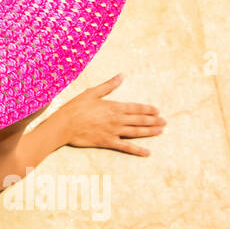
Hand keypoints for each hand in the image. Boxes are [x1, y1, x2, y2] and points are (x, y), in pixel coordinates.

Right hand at [39, 74, 164, 155]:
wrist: (64, 125)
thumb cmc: (76, 107)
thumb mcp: (92, 92)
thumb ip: (108, 85)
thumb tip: (121, 76)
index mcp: (114, 106)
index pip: (136, 108)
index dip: (148, 109)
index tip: (157, 111)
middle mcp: (117, 120)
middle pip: (139, 120)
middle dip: (153, 120)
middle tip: (164, 122)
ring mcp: (114, 132)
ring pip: (136, 132)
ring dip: (150, 132)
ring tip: (160, 131)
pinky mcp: (108, 142)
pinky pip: (126, 147)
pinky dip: (138, 150)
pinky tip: (147, 152)